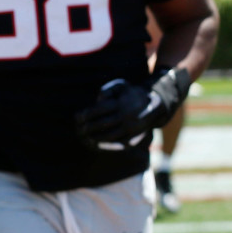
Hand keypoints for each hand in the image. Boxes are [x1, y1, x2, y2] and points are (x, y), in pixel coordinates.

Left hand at [75, 68, 190, 150]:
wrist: (155, 104)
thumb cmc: (131, 93)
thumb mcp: (121, 86)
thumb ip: (107, 90)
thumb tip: (97, 100)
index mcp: (123, 103)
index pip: (99, 110)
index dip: (86, 114)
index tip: (76, 117)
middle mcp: (128, 117)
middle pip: (102, 124)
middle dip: (87, 127)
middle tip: (78, 129)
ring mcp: (132, 129)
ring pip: (110, 136)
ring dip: (94, 138)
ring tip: (83, 138)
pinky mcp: (136, 138)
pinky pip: (119, 145)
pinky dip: (106, 147)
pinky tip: (95, 146)